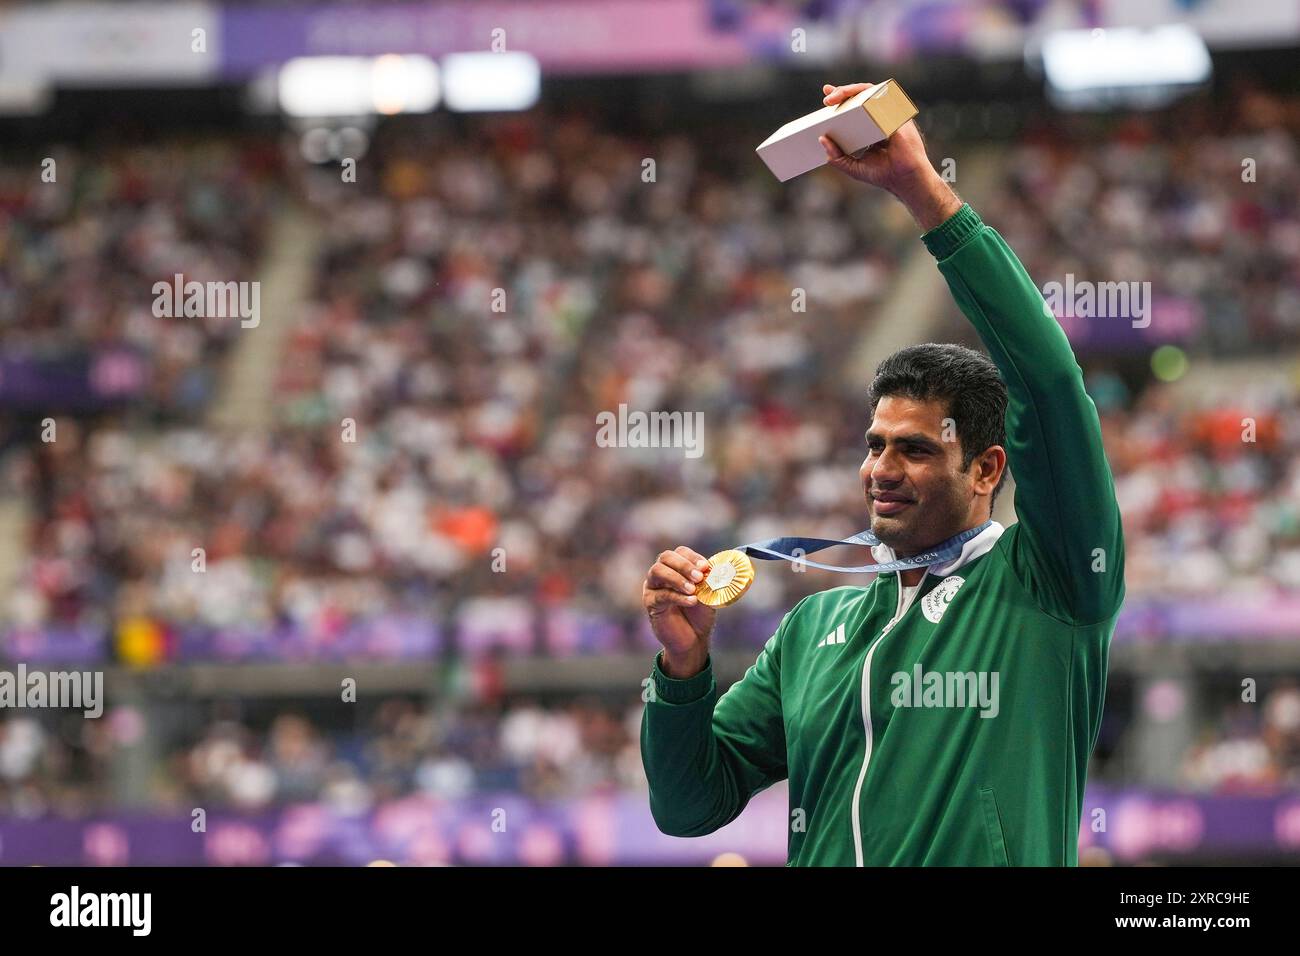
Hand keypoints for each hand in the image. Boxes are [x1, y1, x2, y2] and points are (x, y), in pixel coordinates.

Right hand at [642, 546, 716, 677]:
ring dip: (677, 578)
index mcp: (676, 567)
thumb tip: (714, 569)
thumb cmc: (700, 614)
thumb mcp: (708, 594)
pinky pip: (661, 595)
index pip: (680, 552)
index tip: (705, 567)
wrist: (694, 638)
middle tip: (699, 577)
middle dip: (684, 565)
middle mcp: (661, 573)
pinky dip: (678, 596)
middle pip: (665, 557)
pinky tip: (692, 601)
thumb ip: (708, 581)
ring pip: (657, 571)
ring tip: (693, 589)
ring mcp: (653, 587)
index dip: (692, 557)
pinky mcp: (650, 603)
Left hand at [818, 82, 961, 230]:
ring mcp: (889, 114)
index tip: (826, 96)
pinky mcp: (897, 114)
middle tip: (827, 99)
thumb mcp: (852, 167)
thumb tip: (821, 139)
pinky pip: (884, 97)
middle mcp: (879, 118)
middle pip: (860, 97)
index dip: (841, 99)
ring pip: (870, 92)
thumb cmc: (882, 173)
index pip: (853, 109)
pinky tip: (855, 94)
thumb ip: (836, 157)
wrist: (904, 178)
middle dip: (842, 92)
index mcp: (869, 127)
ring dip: (853, 90)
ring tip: (837, 96)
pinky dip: (870, 93)